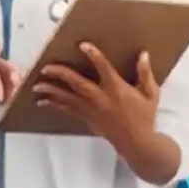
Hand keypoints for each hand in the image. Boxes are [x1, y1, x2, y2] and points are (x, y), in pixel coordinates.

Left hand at [34, 43, 159, 152]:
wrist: (136, 142)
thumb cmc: (144, 116)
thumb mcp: (151, 94)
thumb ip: (145, 73)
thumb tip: (143, 54)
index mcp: (117, 89)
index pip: (104, 69)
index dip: (94, 56)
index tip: (83, 45)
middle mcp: (101, 99)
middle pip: (78, 84)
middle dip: (61, 75)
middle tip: (46, 67)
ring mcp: (92, 110)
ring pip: (68, 98)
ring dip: (51, 91)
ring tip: (37, 85)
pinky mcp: (87, 118)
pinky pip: (68, 110)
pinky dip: (54, 105)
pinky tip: (42, 101)